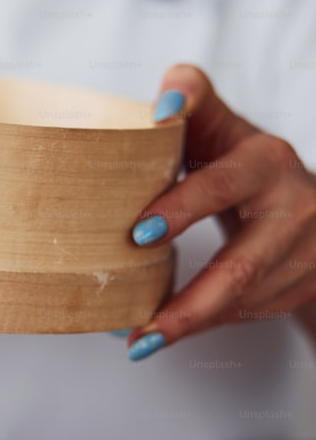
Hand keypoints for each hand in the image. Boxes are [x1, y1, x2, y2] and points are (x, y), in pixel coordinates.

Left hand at [125, 65, 315, 360]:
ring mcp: (302, 253)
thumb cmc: (240, 160)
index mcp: (265, 161)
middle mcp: (293, 207)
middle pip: (241, 265)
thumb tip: (163, 98)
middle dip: (191, 297)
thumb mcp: (221, 125)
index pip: (220, 184)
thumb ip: (192, 99)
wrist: (303, 200)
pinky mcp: (299, 286)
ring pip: (244, 300)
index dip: (181, 207)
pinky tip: (162, 335)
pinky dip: (203, 326)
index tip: (139, 233)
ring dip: (190, 323)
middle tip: (142, 319)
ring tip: (142, 340)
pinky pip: (247, 313)